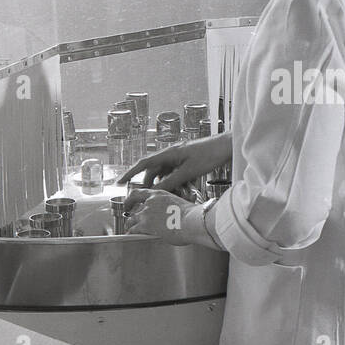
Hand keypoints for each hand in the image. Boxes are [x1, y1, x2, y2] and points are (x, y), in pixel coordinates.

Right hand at [118, 132, 232, 192]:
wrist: (226, 146)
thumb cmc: (209, 154)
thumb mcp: (189, 172)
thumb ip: (171, 182)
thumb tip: (156, 192)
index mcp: (168, 153)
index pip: (143, 164)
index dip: (129, 173)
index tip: (118, 183)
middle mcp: (171, 154)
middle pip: (154, 172)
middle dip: (152, 185)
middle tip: (151, 198)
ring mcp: (179, 158)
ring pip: (166, 175)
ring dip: (168, 185)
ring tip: (178, 193)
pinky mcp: (187, 162)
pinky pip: (176, 174)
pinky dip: (178, 183)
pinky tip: (186, 189)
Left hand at [122, 187, 194, 240]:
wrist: (192, 221)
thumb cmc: (191, 215)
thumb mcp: (178, 204)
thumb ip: (169, 208)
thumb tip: (170, 215)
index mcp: (158, 195)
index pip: (138, 194)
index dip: (130, 199)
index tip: (128, 203)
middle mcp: (150, 202)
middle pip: (134, 209)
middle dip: (131, 215)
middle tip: (130, 219)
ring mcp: (146, 214)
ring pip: (131, 219)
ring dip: (129, 224)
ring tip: (129, 229)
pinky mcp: (145, 225)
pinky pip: (133, 229)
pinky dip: (130, 232)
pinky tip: (131, 235)